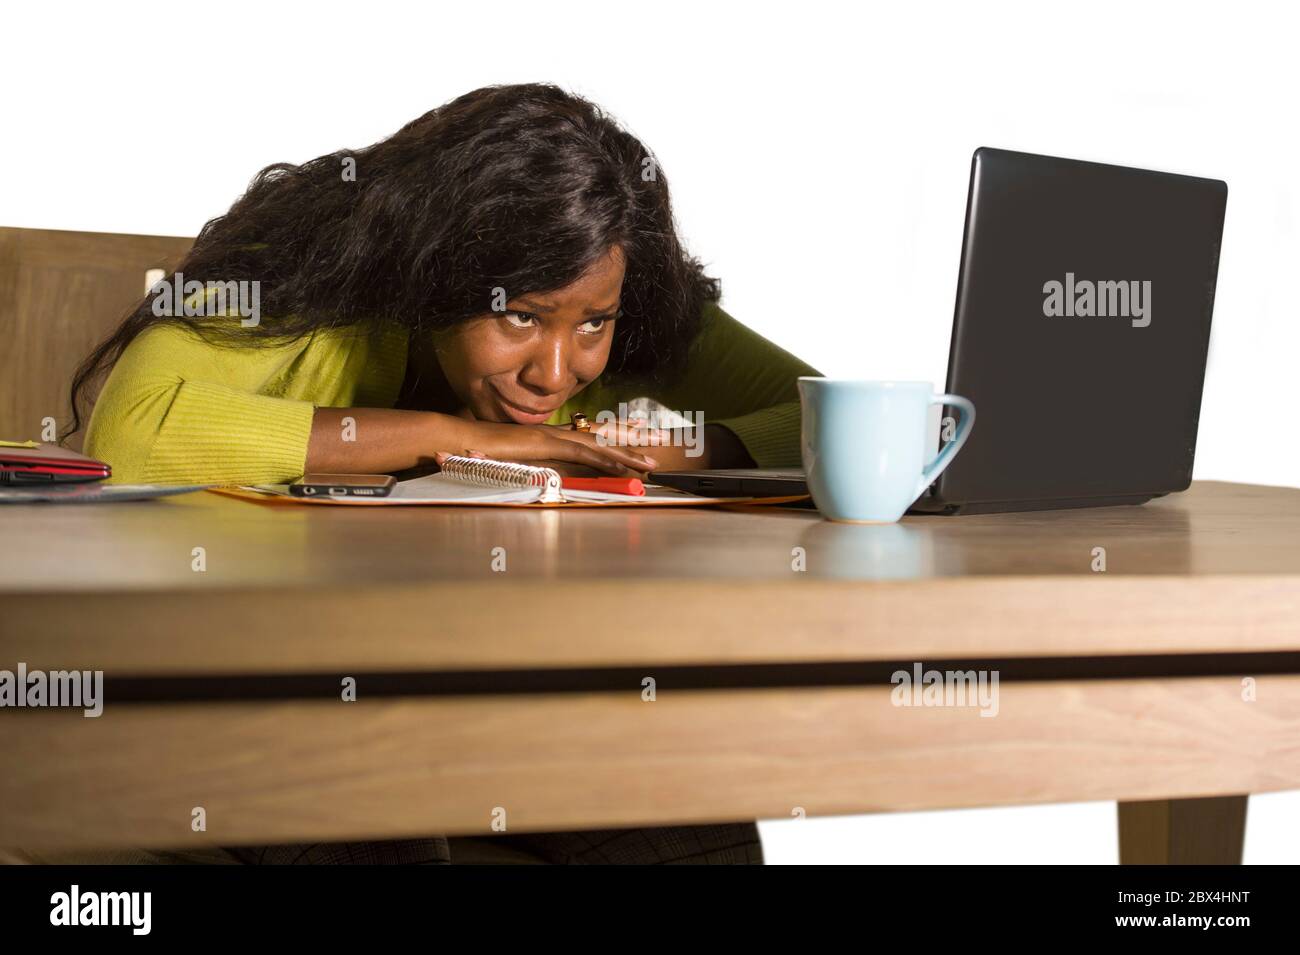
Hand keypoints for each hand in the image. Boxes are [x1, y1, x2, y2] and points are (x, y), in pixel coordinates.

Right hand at [438, 420, 659, 475]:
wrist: (457, 439)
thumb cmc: (477, 451)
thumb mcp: (508, 460)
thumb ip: (526, 464)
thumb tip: (540, 474)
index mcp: (549, 437)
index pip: (588, 434)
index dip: (614, 434)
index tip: (637, 434)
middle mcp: (555, 433)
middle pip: (601, 434)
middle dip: (633, 436)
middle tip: (660, 438)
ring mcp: (551, 436)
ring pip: (599, 444)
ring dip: (627, 452)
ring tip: (652, 459)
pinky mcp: (546, 445)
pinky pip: (582, 453)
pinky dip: (605, 459)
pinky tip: (622, 465)